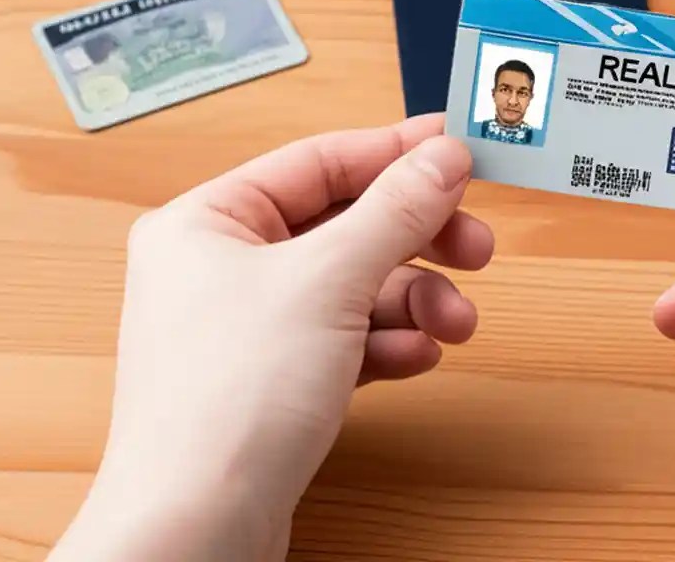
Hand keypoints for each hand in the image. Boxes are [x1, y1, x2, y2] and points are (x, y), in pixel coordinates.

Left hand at [49, 114, 492, 561]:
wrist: (196, 531)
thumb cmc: (227, 402)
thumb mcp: (328, 282)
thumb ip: (394, 210)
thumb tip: (442, 155)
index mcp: (207, 222)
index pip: (318, 162)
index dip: (394, 153)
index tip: (457, 149)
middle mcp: (221, 269)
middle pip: (345, 228)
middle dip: (417, 242)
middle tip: (477, 249)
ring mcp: (248, 329)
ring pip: (354, 289)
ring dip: (413, 302)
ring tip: (453, 326)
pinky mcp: (273, 383)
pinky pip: (346, 342)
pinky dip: (387, 346)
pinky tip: (416, 360)